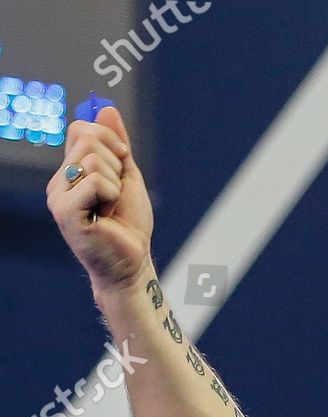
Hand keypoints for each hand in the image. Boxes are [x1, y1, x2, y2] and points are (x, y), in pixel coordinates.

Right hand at [46, 106, 154, 294]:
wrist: (132, 260)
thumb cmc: (129, 223)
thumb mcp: (127, 176)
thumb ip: (117, 144)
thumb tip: (107, 109)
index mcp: (71, 170)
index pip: (81, 129)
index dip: (109, 139)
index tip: (122, 161)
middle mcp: (60, 180)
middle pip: (87, 139)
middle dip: (115, 163)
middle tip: (116, 193)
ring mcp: (59, 196)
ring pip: (92, 160)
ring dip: (116, 183)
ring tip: (111, 206)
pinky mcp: (65, 211)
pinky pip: (95, 182)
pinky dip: (112, 194)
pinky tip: (107, 214)